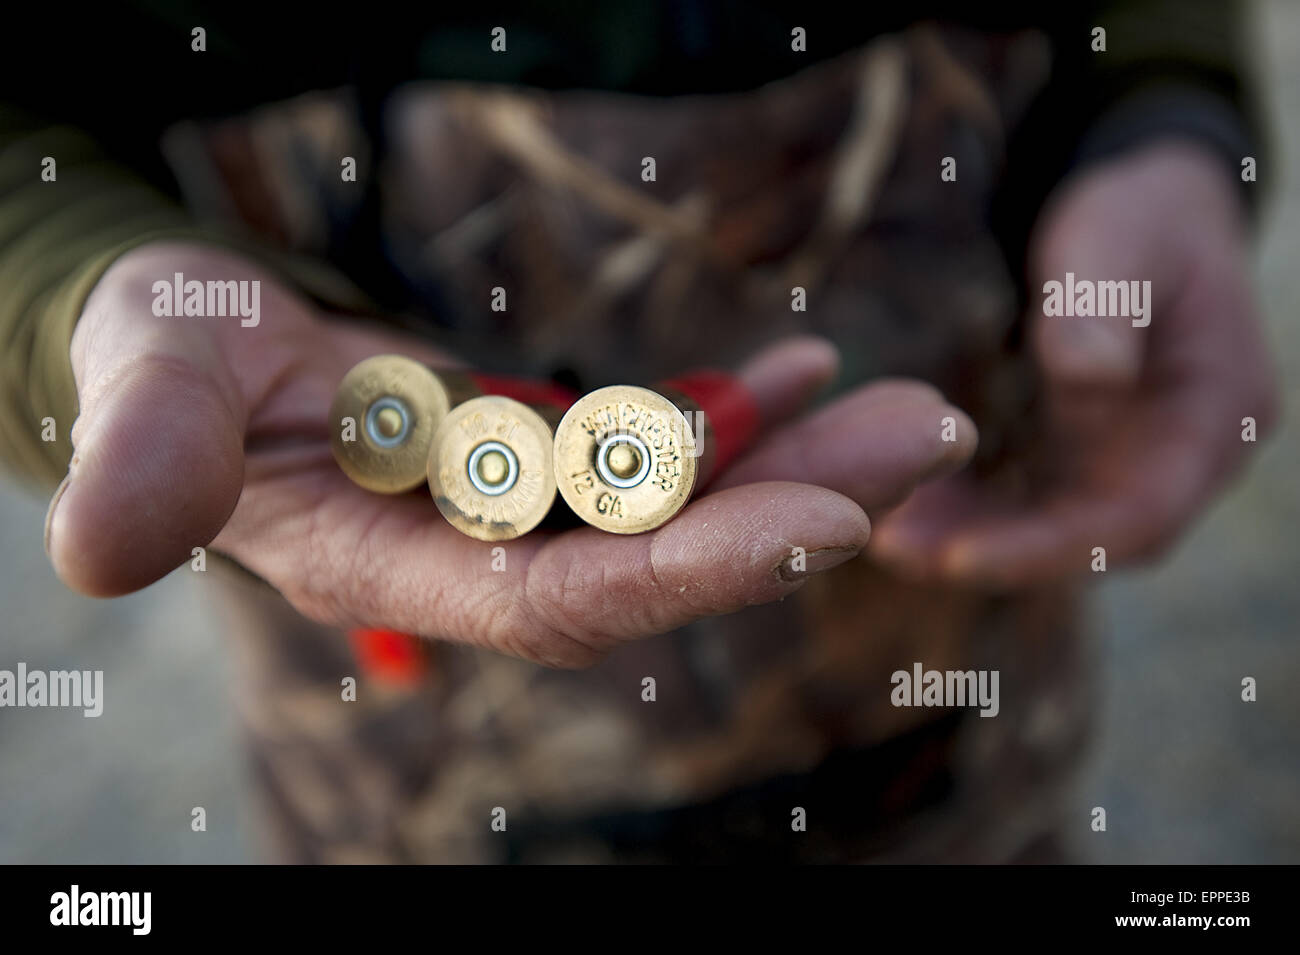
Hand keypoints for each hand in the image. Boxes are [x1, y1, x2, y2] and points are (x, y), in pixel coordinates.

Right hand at [44, 241, 976, 665]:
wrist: (193, 345)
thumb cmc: (163, 358)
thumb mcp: (148, 383)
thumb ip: (148, 455)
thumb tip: (98, 550)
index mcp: (397, 565)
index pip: (564, 598)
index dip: (691, 568)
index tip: (829, 526)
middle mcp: (478, 553)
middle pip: (660, 553)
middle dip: (796, 505)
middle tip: (930, 436)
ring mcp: (518, 507)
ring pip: (679, 500)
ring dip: (798, 460)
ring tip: (914, 412)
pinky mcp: (537, 454)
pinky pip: (654, 442)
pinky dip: (738, 410)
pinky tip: (812, 372)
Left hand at [869, 141, 1278, 585]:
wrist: (1142, 210)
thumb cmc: (1137, 216)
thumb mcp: (1120, 242)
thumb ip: (1102, 308)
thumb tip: (1091, 377)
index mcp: (1215, 417)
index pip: (1138, 517)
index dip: (1049, 549)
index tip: (958, 558)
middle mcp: (1180, 459)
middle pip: (1088, 539)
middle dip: (992, 553)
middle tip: (892, 548)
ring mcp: (1131, 462)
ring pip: (1049, 528)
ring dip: (969, 536)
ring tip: (883, 532)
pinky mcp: (1086, 457)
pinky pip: (1027, 501)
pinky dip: (969, 507)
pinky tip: (902, 499)